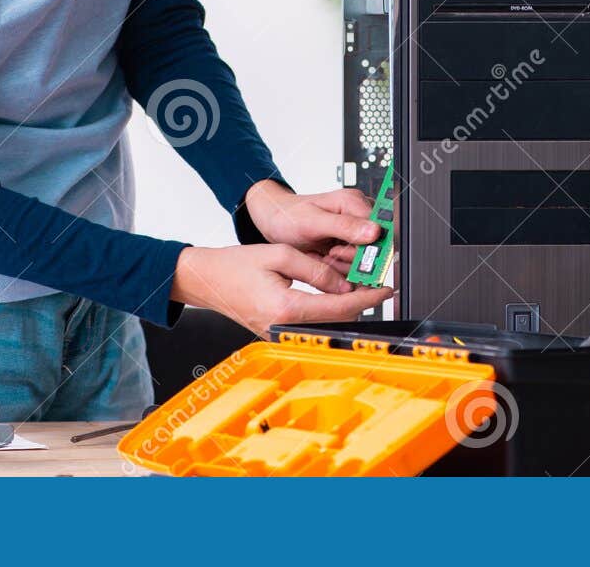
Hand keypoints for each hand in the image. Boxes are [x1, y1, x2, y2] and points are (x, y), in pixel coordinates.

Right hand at [171, 243, 392, 337]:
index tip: (385, 288)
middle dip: (360, 300)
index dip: (368, 297)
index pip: (340, 306)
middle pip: (336, 318)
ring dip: (344, 303)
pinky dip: (327, 307)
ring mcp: (280, 333)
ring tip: (359, 282)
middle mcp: (284, 327)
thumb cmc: (234, 266)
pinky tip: (335, 290)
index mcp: (286, 308)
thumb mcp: (280, 255)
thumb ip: (316, 270)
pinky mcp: (277, 331)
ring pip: (325, 321)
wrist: (205, 280)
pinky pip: (310, 321)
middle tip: (377, 281)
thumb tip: (344, 284)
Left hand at [242, 179, 379, 267]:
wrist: (274, 222)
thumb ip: (344, 225)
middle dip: (351, 258)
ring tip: (325, 256)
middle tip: (330, 254)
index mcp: (354, 203)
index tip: (345, 253)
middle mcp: (358, 217)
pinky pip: (352, 266)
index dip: (368, 248)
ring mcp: (353, 233)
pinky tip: (325, 260)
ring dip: (344, 265)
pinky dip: (339, 269)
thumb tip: (374, 231)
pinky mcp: (347, 247)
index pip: (380, 230)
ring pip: (364, 261)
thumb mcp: (312, 220)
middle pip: (374, 249)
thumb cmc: (288, 215)